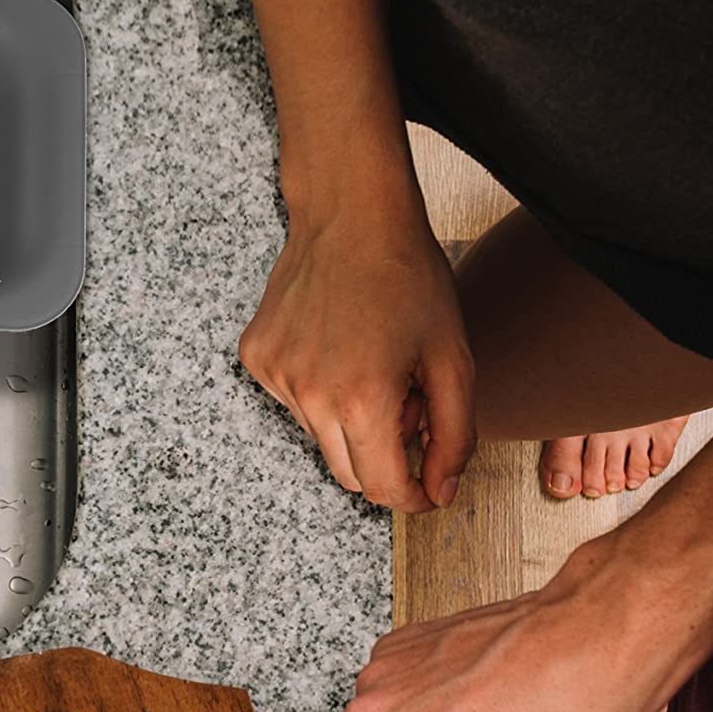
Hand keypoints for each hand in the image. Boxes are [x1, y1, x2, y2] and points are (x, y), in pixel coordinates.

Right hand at [239, 196, 475, 512]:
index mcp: (363, 400)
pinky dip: (322, 393)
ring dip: (353, 423)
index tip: (430, 489)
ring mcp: (277, 375)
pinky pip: (295, 403)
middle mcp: (311, 395)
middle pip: (349, 475)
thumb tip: (441, 492)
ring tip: (376, 366)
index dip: (414, 497)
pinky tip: (341, 346)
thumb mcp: (454, 358)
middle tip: (411, 408)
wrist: (352, 214)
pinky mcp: (258, 357)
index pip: (384, 489)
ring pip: (322, 439)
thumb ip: (454, 436)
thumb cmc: (409, 278)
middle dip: (386, 459)